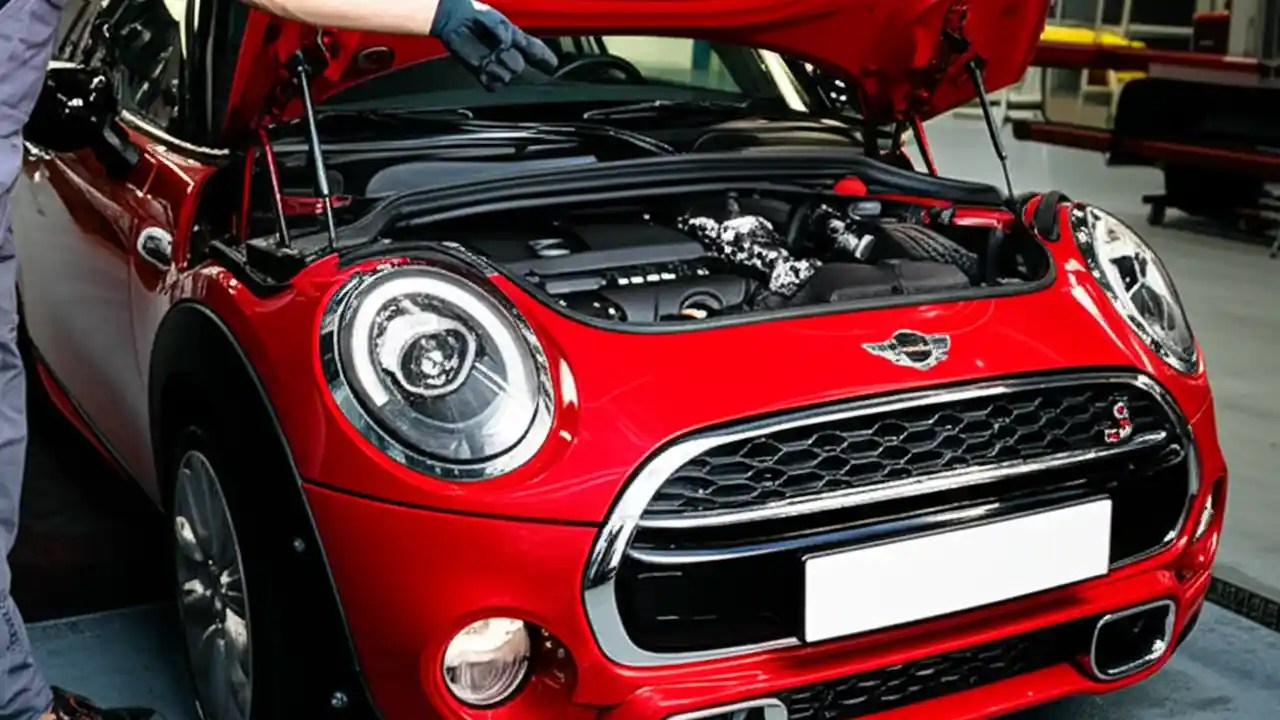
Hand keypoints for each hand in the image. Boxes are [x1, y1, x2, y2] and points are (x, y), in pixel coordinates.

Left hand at [430, 0, 557, 90]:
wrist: (454, 19)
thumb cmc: (475, 15)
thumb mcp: (494, 19)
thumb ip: (503, 32)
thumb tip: (506, 46)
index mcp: (514, 38)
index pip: (534, 50)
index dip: (544, 59)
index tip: (553, 66)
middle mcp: (506, 53)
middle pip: (520, 67)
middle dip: (513, 61)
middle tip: (501, 50)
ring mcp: (494, 63)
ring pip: (507, 76)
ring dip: (500, 69)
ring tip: (490, 57)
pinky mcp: (480, 70)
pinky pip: (493, 85)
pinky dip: (491, 81)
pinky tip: (485, 70)